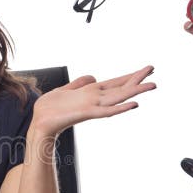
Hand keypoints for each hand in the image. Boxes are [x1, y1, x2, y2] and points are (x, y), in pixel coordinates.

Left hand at [30, 65, 154, 136]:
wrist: (39, 123)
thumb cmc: (49, 108)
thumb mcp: (64, 89)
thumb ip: (79, 83)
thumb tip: (93, 76)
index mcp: (91, 92)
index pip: (115, 82)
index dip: (130, 76)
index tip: (146, 69)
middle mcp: (95, 98)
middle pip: (121, 87)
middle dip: (137, 79)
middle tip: (153, 70)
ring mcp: (92, 106)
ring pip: (118, 97)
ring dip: (135, 91)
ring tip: (151, 85)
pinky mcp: (86, 113)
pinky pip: (106, 111)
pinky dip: (120, 108)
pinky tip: (133, 105)